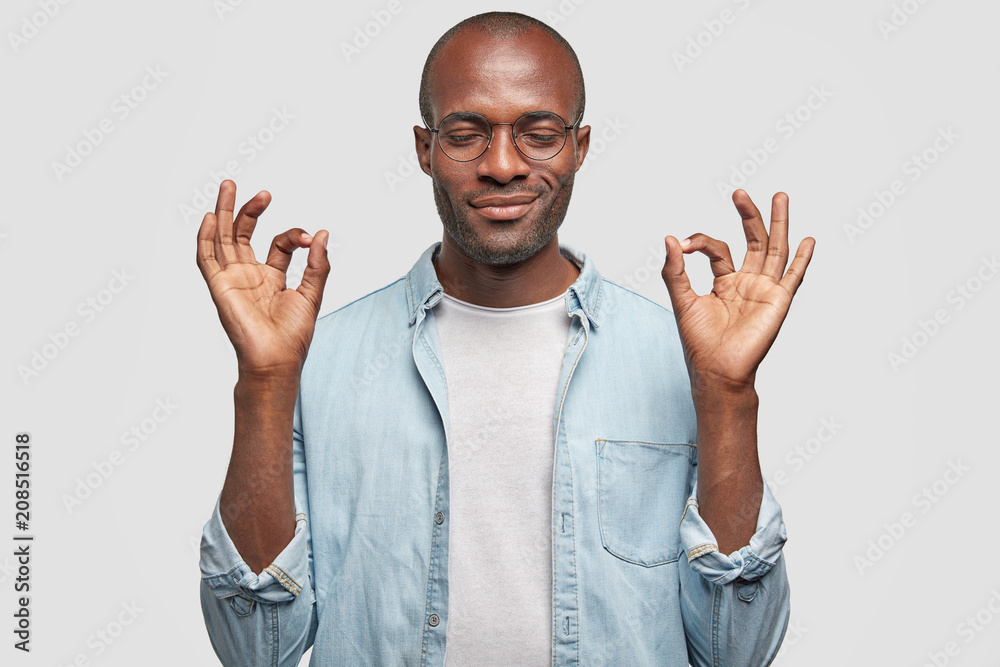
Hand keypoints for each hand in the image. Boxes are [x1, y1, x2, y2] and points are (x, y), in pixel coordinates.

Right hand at [196, 180, 330, 377]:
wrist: (276, 358)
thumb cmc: (293, 335)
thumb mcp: (312, 293)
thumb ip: (317, 264)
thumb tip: (321, 234)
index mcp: (271, 278)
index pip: (278, 244)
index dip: (293, 235)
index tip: (308, 238)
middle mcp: (249, 276)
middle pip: (243, 235)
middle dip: (249, 210)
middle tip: (262, 192)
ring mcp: (232, 279)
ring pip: (222, 239)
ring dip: (223, 213)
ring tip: (228, 186)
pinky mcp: (219, 286)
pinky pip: (206, 258)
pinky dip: (205, 237)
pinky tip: (209, 217)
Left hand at [660, 190, 814, 394]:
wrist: (717, 370)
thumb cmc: (699, 342)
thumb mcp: (682, 300)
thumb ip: (674, 271)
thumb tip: (670, 239)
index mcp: (724, 282)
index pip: (717, 249)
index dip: (701, 241)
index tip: (684, 245)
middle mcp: (747, 282)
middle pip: (752, 240)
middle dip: (748, 215)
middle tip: (739, 192)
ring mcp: (765, 290)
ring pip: (775, 250)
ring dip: (778, 223)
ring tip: (780, 196)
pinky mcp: (778, 301)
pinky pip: (794, 276)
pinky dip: (802, 259)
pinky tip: (808, 240)